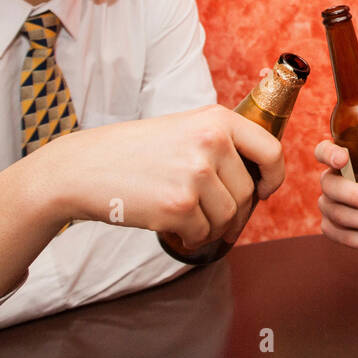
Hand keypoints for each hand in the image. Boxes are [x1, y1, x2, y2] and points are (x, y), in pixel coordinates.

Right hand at [34, 104, 283, 248]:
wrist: (84, 168)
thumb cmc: (135, 151)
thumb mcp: (184, 128)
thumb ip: (222, 144)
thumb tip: (261, 182)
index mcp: (217, 119)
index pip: (271, 151)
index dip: (273, 177)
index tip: (263, 190)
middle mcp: (211, 142)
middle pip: (248, 193)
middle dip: (233, 212)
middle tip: (207, 213)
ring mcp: (195, 174)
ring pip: (228, 217)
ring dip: (212, 227)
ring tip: (186, 217)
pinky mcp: (178, 205)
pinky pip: (204, 234)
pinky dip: (192, 238)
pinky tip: (174, 227)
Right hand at [315, 139, 357, 251]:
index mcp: (340, 160)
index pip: (323, 151)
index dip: (328, 154)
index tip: (343, 159)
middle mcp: (330, 181)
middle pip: (331, 186)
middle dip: (356, 195)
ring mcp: (328, 206)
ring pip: (337, 214)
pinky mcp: (332, 228)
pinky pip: (341, 236)